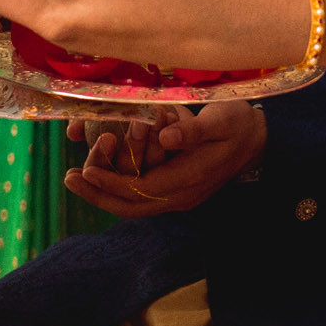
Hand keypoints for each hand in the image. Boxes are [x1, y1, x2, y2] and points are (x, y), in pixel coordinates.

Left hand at [65, 98, 264, 218]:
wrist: (257, 141)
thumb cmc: (237, 124)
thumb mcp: (220, 119)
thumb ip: (192, 129)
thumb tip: (165, 136)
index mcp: (192, 178)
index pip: (143, 189)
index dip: (113, 182)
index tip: (86, 169)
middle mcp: (183, 195)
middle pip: (133, 206)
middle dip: (98, 195)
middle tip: (68, 178)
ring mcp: (179, 197)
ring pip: (134, 206)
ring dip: (103, 194)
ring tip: (75, 178)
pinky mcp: (176, 191)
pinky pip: (141, 199)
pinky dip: (117, 190)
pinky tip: (99, 176)